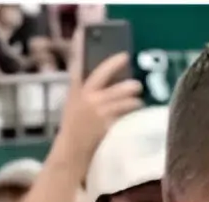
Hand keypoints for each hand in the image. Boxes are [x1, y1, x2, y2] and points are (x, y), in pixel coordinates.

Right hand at [50, 47, 142, 171]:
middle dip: (113, 65)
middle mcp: (84, 99)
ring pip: (116, 95)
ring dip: (129, 92)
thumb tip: (109, 86)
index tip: (92, 40)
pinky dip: (130, 108)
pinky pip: (121, 112)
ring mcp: (95, 111)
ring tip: (138, 91)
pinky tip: (138, 106)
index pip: (77, 67)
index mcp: (74, 93)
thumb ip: (86, 96)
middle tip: (126, 59)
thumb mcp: (75, 109)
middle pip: (101, 76)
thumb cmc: (74, 133)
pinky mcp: (104, 124)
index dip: (82, 51)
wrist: (70, 155)